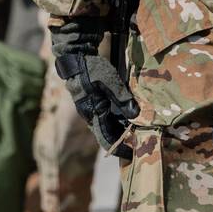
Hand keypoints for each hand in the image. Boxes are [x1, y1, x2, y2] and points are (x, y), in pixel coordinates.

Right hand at [51, 18, 138, 157]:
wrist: (74, 56)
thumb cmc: (92, 68)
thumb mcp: (109, 81)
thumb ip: (122, 97)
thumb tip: (135, 115)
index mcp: (92, 111)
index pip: (105, 137)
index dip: (118, 147)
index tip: (131, 155)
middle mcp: (90, 113)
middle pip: (107, 132)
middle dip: (121, 140)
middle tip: (138, 146)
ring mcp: (90, 107)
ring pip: (106, 123)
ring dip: (119, 129)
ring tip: (135, 134)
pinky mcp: (92, 100)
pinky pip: (105, 114)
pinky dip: (116, 119)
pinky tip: (127, 118)